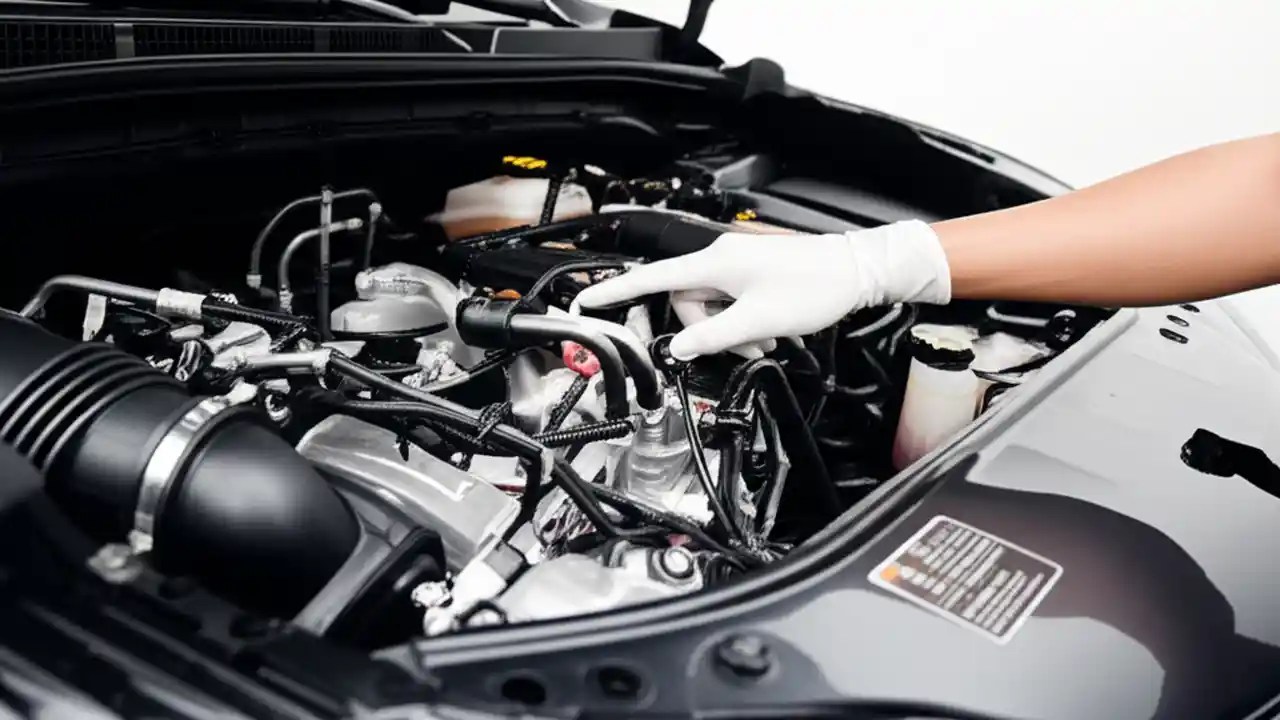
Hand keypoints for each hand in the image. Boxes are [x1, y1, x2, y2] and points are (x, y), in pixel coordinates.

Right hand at [575, 220, 951, 359]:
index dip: (616, 291)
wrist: (856, 271)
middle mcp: (720, 258)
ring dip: (729, 330)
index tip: (587, 301)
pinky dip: (742, 322)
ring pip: (710, 306)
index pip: (652, 278)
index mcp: (714, 264)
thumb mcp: (758, 322)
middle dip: (705, 331)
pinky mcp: (752, 272)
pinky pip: (729, 301)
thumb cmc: (814, 286)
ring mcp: (737, 264)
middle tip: (738, 347)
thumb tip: (678, 350)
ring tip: (762, 341)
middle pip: (685, 301)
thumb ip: (711, 337)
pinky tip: (767, 331)